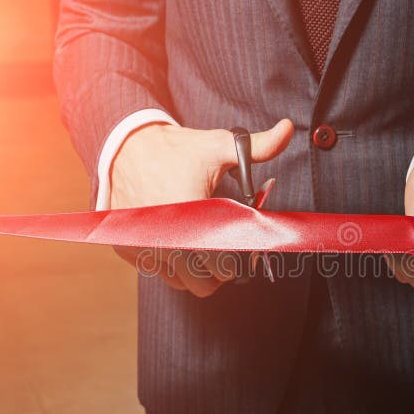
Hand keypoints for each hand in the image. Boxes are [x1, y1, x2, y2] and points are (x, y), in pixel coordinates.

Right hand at [111, 119, 293, 296]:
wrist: (126, 146)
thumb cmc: (179, 150)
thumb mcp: (219, 145)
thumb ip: (259, 146)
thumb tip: (287, 129)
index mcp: (192, 217)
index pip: (225, 266)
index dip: (239, 260)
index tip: (242, 244)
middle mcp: (165, 239)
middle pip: (205, 284)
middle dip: (220, 269)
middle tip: (223, 245)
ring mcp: (143, 247)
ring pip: (182, 283)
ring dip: (195, 269)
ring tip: (200, 240)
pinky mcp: (126, 249)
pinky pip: (159, 272)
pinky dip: (171, 263)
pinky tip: (176, 237)